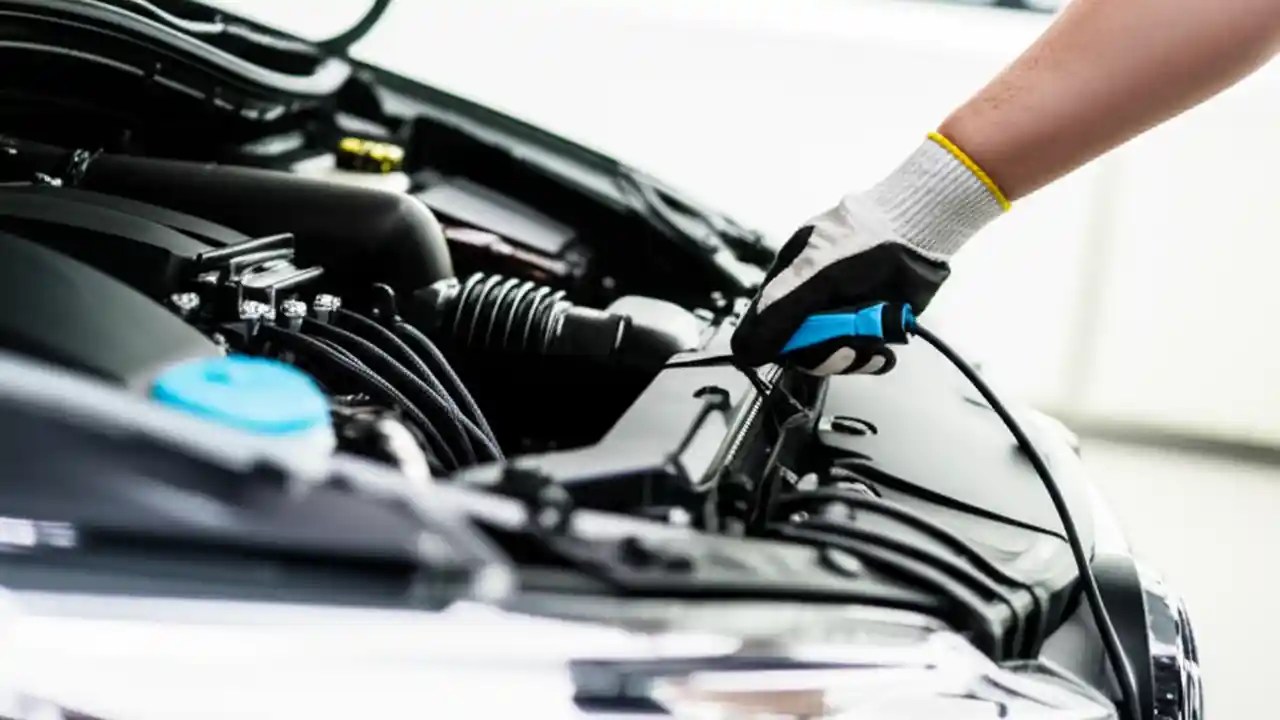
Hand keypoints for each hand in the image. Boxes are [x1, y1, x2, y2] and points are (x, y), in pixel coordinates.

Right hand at [730, 198, 949, 374]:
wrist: (919, 233)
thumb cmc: (865, 238)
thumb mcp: (814, 273)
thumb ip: (781, 311)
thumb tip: (746, 348)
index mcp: (789, 280)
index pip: (768, 325)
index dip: (778, 345)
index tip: (795, 352)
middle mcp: (813, 300)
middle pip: (801, 347)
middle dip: (823, 353)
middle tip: (844, 346)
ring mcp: (843, 314)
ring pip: (833, 355)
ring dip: (852, 356)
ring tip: (870, 343)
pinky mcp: (871, 325)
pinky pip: (863, 356)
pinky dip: (873, 358)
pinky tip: (881, 349)